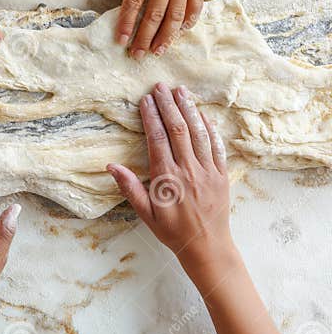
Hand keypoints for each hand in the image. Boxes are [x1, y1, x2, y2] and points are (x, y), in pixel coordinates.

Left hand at [102, 0, 207, 57]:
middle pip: (155, 13)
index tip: (121, 40)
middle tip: (138, 55)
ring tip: (158, 51)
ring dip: (166, 36)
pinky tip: (181, 32)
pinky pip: (195, 3)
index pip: (134, 1)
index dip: (127, 23)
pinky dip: (189, 20)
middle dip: (145, 37)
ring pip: (176, 14)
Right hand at [106, 83, 232, 269]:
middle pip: (178, 129)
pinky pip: (216, 145)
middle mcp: (188, 170)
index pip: (158, 139)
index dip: (151, 116)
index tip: (146, 100)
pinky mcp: (222, 174)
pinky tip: (202, 114)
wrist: (208, 247)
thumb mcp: (145, 214)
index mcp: (167, 178)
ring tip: (181, 91)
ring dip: (189, 109)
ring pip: (198, 133)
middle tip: (160, 86)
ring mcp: (208, 171)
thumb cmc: (172, 231)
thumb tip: (111, 167)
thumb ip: (130, 188)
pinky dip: (209, 127)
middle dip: (168, 105)